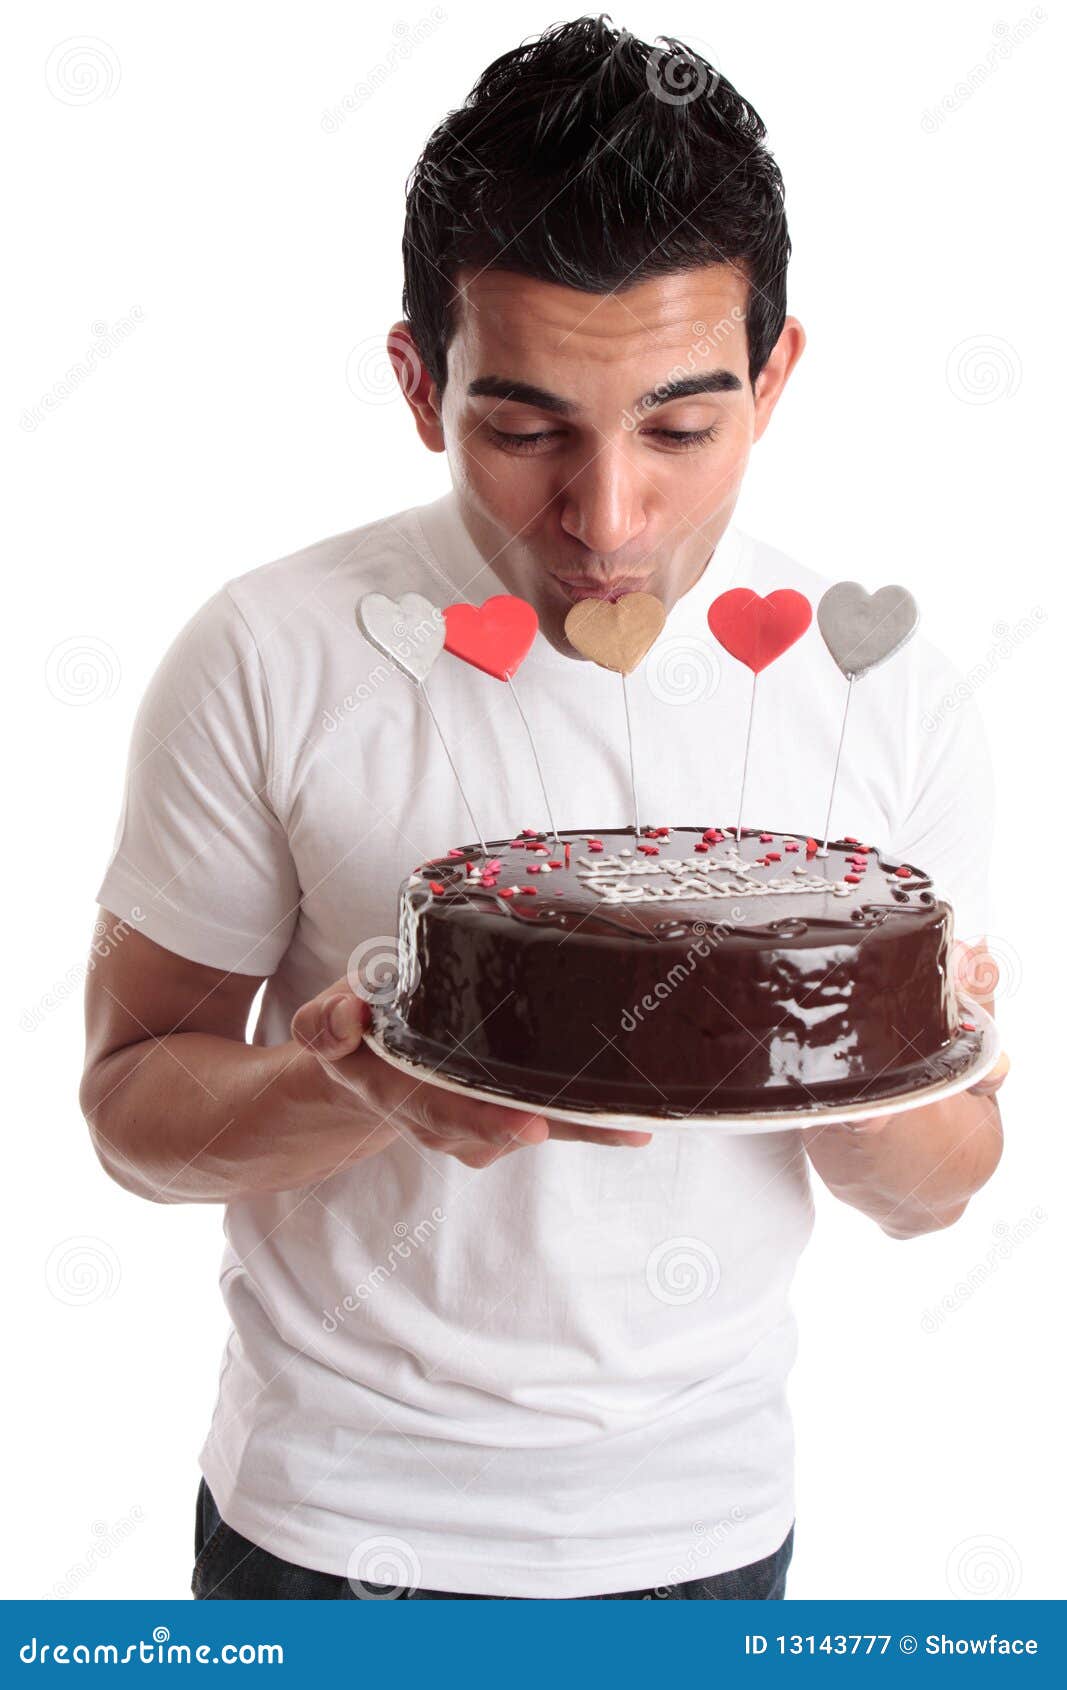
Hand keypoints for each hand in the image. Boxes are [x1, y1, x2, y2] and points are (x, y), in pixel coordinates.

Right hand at [291, 978, 651, 1167]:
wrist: (366, 1065)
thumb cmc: (356, 1029)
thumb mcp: (324, 1020)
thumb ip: (325, 1022)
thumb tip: (347, 1015)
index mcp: (400, 1094)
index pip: (445, 1113)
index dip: (486, 1123)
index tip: (529, 1126)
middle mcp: (446, 1121)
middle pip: (509, 1129)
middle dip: (563, 1129)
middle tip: (616, 1127)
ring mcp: (482, 1123)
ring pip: (541, 1127)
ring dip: (588, 1127)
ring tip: (638, 1119)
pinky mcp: (513, 1112)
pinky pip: (556, 1118)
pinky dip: (595, 1119)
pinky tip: (641, 1119)